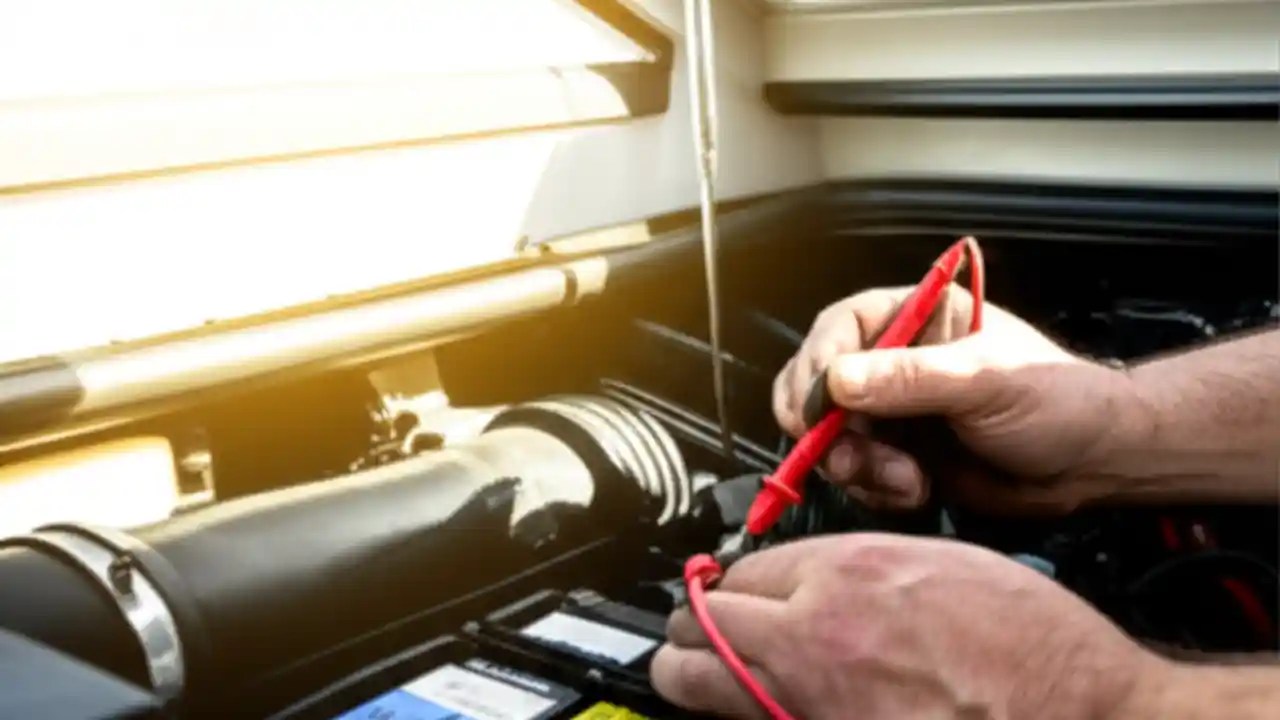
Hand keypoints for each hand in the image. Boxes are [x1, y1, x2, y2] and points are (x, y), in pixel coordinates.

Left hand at [651, 533, 1163, 719]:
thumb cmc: (1031, 642)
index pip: (743, 569)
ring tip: (685, 670)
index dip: (730, 582)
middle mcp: (815, 631)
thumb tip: (809, 580)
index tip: (726, 590)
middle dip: (693, 624)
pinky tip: (742, 708)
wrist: (1082, 712)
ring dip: (687, 671)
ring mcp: (811, 698)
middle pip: (704, 621)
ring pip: (701, 680)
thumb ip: (859, 569)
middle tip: (693, 628)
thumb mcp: (941, 564)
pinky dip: (735, 714)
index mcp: (848, 571)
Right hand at [772, 286, 1148, 513]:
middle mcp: (892, 360)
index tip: (817, 411)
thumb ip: (911, 379)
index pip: (838, 330)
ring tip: (906, 479)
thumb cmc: (1059, 400)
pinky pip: (855, 474)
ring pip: (829, 438)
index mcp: (915, 317)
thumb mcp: (986, 381)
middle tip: (851, 458)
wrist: (1095, 463)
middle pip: (816, 387)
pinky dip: (874, 489)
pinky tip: (916, 490)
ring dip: (855, 466)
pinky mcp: (897, 456)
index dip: (817, 368)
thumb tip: (837, 380)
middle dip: (827, 430)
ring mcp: (891, 411)